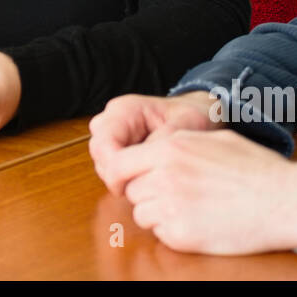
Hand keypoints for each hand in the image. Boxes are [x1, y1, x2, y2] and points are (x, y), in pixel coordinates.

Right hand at [90, 91, 219, 191]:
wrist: (198, 113)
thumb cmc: (192, 116)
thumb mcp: (187, 125)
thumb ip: (164, 140)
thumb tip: (145, 159)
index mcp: (125, 110)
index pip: (103, 143)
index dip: (115, 168)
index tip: (136, 182)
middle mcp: (113, 119)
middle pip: (98, 154)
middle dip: (117, 174)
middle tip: (143, 186)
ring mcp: (112, 132)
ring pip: (101, 162)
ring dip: (120, 177)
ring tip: (148, 181)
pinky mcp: (116, 145)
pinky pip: (110, 166)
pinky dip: (124, 177)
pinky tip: (144, 178)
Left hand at [112, 127, 296, 254]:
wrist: (286, 200)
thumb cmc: (258, 169)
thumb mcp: (215, 140)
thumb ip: (182, 143)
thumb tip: (161, 148)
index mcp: (171, 148)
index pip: (119, 163)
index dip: (122, 174)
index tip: (129, 181)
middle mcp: (165, 175)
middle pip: (131, 189)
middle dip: (146, 193)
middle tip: (173, 196)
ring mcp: (172, 206)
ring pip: (142, 214)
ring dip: (158, 214)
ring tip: (189, 210)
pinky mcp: (182, 235)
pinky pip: (161, 234)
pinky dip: (173, 231)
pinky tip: (199, 223)